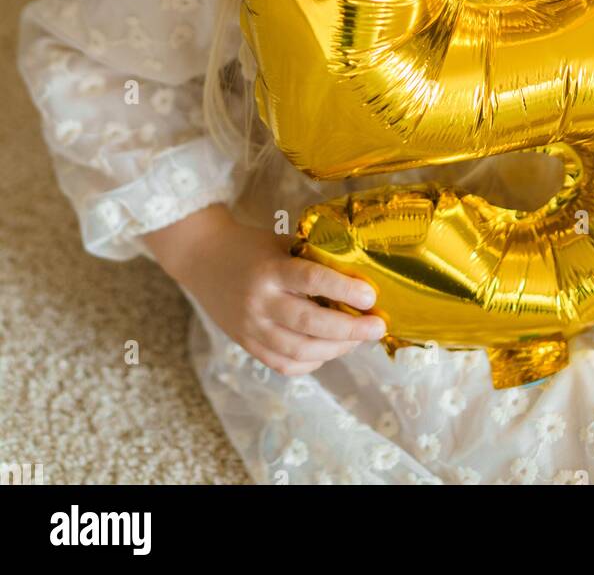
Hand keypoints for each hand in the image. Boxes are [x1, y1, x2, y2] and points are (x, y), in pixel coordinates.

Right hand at [168, 211, 386, 375]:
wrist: (202, 259)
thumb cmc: (249, 246)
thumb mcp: (280, 242)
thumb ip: (311, 257)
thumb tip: (358, 271)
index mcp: (270, 269)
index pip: (312, 280)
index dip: (344, 290)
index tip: (371, 297)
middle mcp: (260, 302)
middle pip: (310, 324)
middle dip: (350, 330)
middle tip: (377, 327)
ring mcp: (252, 328)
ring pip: (300, 350)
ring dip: (336, 349)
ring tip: (358, 340)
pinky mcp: (248, 345)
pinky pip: (284, 364)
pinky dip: (312, 361)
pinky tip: (329, 351)